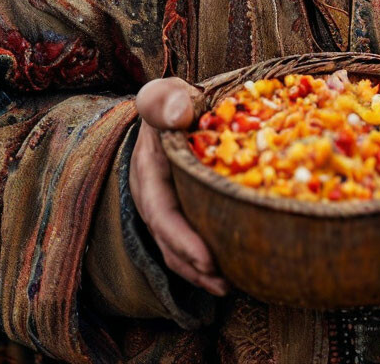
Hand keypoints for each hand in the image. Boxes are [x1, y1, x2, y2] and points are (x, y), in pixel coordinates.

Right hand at [130, 77, 227, 295]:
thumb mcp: (164, 94)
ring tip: (229, 287)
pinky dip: (204, 259)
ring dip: (199, 271)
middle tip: (225, 283)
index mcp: (149, 170)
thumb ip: (166, 99)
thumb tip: (180, 113)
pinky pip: (187, 239)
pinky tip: (230, 269)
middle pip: (168, 240)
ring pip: (175, 248)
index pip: (161, 212)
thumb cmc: (170, 101)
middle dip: (194, 266)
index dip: (182, 239)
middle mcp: (152, 195)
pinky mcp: (180, 209)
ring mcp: (164, 205)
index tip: (208, 258)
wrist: (168, 106)